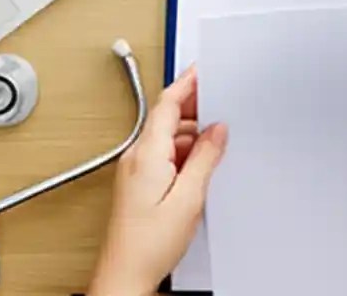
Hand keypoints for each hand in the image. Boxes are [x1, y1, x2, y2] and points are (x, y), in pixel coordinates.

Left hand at [88, 67, 227, 295]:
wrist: (125, 275)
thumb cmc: (148, 245)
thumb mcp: (189, 198)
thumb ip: (204, 159)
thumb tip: (217, 131)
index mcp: (147, 154)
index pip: (167, 104)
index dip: (188, 83)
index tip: (204, 70)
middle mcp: (136, 157)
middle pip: (167, 117)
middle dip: (194, 108)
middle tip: (221, 104)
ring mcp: (135, 170)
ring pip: (166, 137)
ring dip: (190, 134)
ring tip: (216, 143)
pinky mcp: (138, 183)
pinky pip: (162, 155)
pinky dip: (182, 152)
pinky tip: (200, 164)